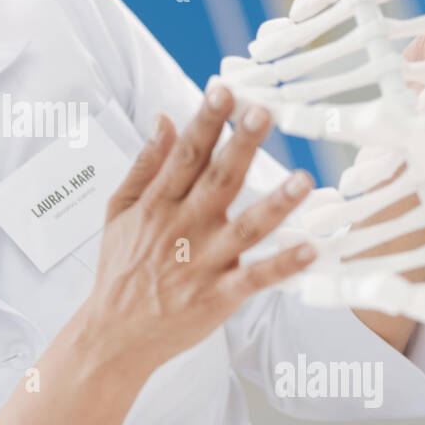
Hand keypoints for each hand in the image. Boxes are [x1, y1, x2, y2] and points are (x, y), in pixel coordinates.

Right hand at [78, 84, 317, 372]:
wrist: (114, 334)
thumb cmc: (120, 269)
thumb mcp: (118, 210)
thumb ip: (144, 165)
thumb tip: (163, 119)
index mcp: (159, 204)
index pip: (185, 154)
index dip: (206, 121)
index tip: (225, 90)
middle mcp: (183, 228)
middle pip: (218, 180)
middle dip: (242, 145)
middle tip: (264, 112)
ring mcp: (202, 264)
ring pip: (245, 228)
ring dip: (276, 204)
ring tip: (304, 180)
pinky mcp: (218, 297)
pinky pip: (256, 278)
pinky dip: (283, 265)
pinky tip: (310, 249)